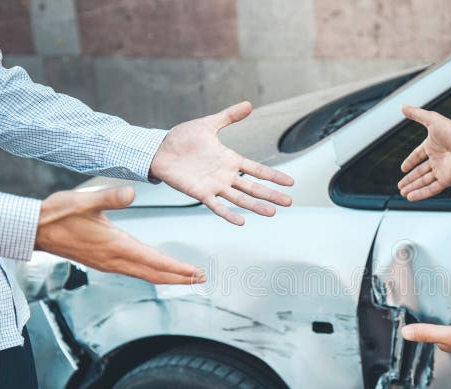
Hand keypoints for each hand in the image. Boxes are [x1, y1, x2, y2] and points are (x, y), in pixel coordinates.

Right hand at [35, 187, 203, 284]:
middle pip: (154, 274)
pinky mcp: (103, 262)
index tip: (196, 273)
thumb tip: (131, 193)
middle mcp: (114, 260)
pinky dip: (152, 273)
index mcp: (115, 246)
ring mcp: (108, 263)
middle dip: (179, 278)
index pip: (154, 261)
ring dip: (167, 277)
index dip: (177, 269)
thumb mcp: (84, 200)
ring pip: (145, 275)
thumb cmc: (58, 213)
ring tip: (186, 277)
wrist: (33, 229)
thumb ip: (109, 196)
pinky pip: (134, 272)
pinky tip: (157, 270)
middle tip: (200, 278)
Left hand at [150, 101, 293, 225]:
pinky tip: (241, 221)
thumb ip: (229, 116)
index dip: (274, 176)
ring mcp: (214, 185)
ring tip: (272, 213)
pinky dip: (228, 214)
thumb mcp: (208, 124)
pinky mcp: (200, 193)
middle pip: (254, 187)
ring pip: (240, 198)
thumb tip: (249, 104)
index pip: (257, 170)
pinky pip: (217, 206)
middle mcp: (226, 175)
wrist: (159, 149)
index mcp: (230, 160)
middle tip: (289, 203)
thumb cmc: (182, 138)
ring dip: (256, 206)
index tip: (290, 183)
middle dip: (272, 195)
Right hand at [398, 105, 450, 200]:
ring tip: (403, 193)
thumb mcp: (430, 119)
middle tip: (400, 185)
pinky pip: (432, 189)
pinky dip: (421, 194)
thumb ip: (416, 114)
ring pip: (424, 182)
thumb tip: (402, 106)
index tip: (403, 168)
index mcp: (433, 146)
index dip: (410, 161)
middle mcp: (438, 159)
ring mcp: (442, 170)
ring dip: (413, 187)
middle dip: (410, 179)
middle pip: (420, 172)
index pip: (418, 155)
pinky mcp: (447, 179)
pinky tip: (411, 197)